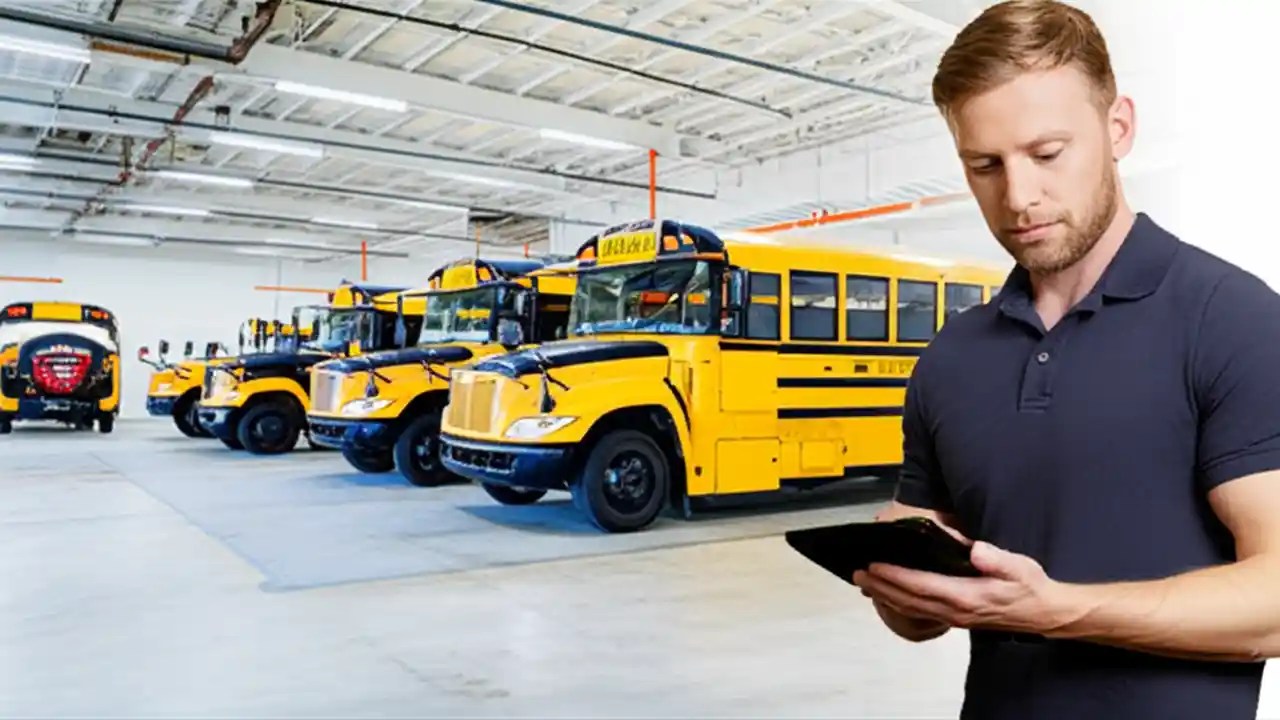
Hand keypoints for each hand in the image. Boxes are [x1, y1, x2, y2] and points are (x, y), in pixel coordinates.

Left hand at [853, 541, 1076, 635]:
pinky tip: (888, 596)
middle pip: (908, 598)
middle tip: (856, 573)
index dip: (895, 576)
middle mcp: (955, 609)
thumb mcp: (1019, 567)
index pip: (921, 585)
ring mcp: (954, 616)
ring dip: (885, 595)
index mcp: (966, 595)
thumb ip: (996, 558)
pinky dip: (899, 603)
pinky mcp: (955, 618)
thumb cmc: (1030, 587)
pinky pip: (920, 612)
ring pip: (911, 608)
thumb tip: (975, 549)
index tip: (874, 566)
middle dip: (880, 586)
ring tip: (863, 583)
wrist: (1044, 613)